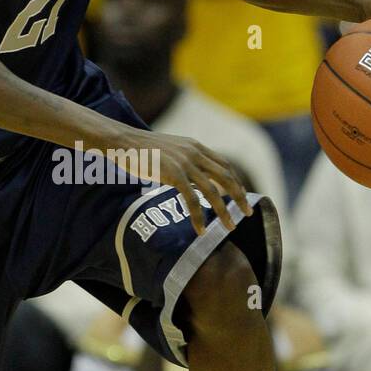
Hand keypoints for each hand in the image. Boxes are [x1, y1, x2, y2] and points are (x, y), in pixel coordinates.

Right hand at [107, 130, 251, 236]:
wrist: (123, 141)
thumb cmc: (142, 149)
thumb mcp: (170, 149)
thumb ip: (184, 160)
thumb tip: (192, 178)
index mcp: (196, 146)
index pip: (225, 165)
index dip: (236, 182)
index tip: (242, 197)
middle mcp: (195, 153)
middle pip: (227, 177)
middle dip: (240, 197)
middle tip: (247, 214)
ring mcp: (184, 164)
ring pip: (213, 191)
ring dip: (224, 211)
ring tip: (230, 227)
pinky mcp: (173, 174)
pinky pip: (192, 200)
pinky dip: (198, 217)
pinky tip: (201, 229)